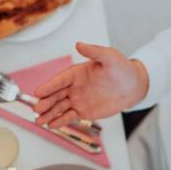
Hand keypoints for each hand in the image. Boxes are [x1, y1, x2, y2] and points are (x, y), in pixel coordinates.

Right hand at [33, 42, 148, 127]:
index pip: (59, 80)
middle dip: (45, 102)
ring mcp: (77, 100)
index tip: (38, 92)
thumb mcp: (109, 57)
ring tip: (39, 121)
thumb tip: (79, 44)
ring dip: (49, 114)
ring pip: (59, 108)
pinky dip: (60, 121)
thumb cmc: (122, 69)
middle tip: (37, 109)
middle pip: (55, 95)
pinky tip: (51, 125)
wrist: (133, 86)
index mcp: (76, 73)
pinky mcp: (83, 111)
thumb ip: (94, 51)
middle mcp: (74, 87)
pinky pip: (69, 117)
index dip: (48, 86)